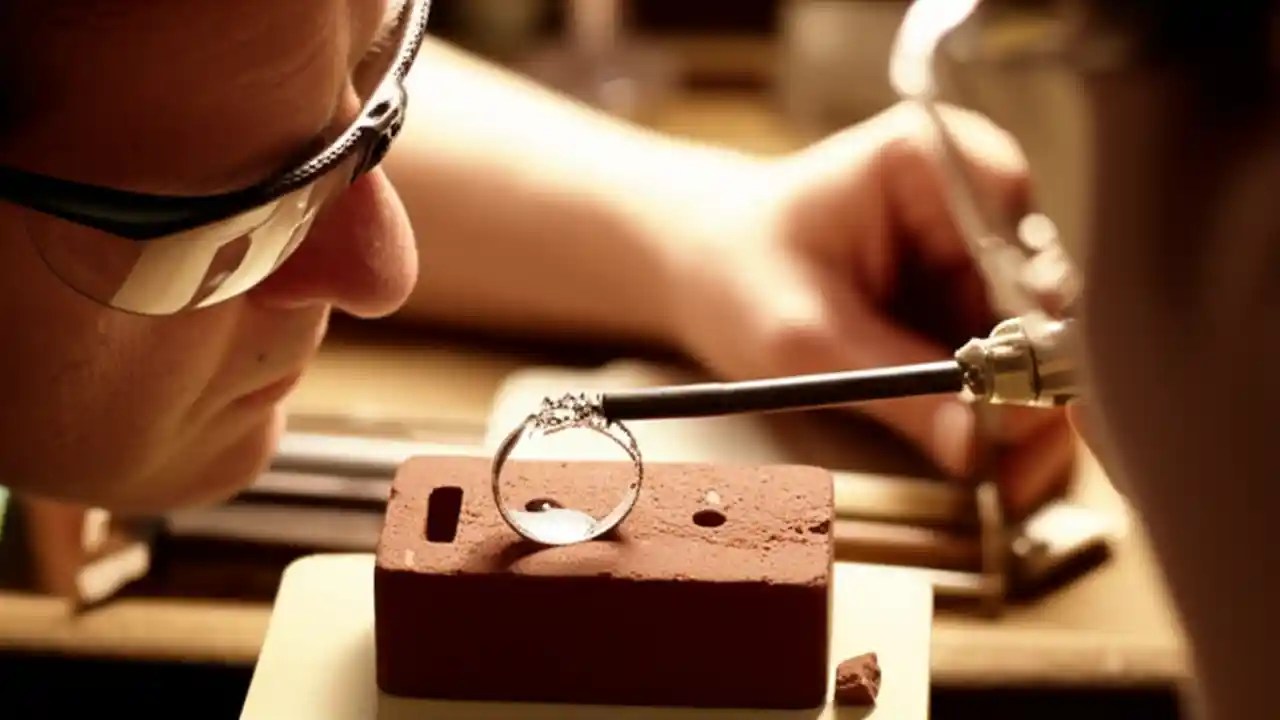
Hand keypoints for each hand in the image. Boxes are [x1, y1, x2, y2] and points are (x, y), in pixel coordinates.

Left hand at [670, 103, 1073, 514]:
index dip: (1035, 336)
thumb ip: (894, 388)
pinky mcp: (968, 288)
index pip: (1019, 249)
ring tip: (1010, 483)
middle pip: (1043, 300)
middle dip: (1034, 392)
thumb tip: (982, 447)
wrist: (702, 266)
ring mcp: (976, 240)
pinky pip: (1004, 356)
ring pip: (1032, 339)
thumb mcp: (802, 339)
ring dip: (1022, 413)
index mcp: (932, 159)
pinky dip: (997, 409)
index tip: (1027, 415)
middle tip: (1023, 477)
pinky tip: (994, 459)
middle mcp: (973, 188)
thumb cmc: (734, 273)